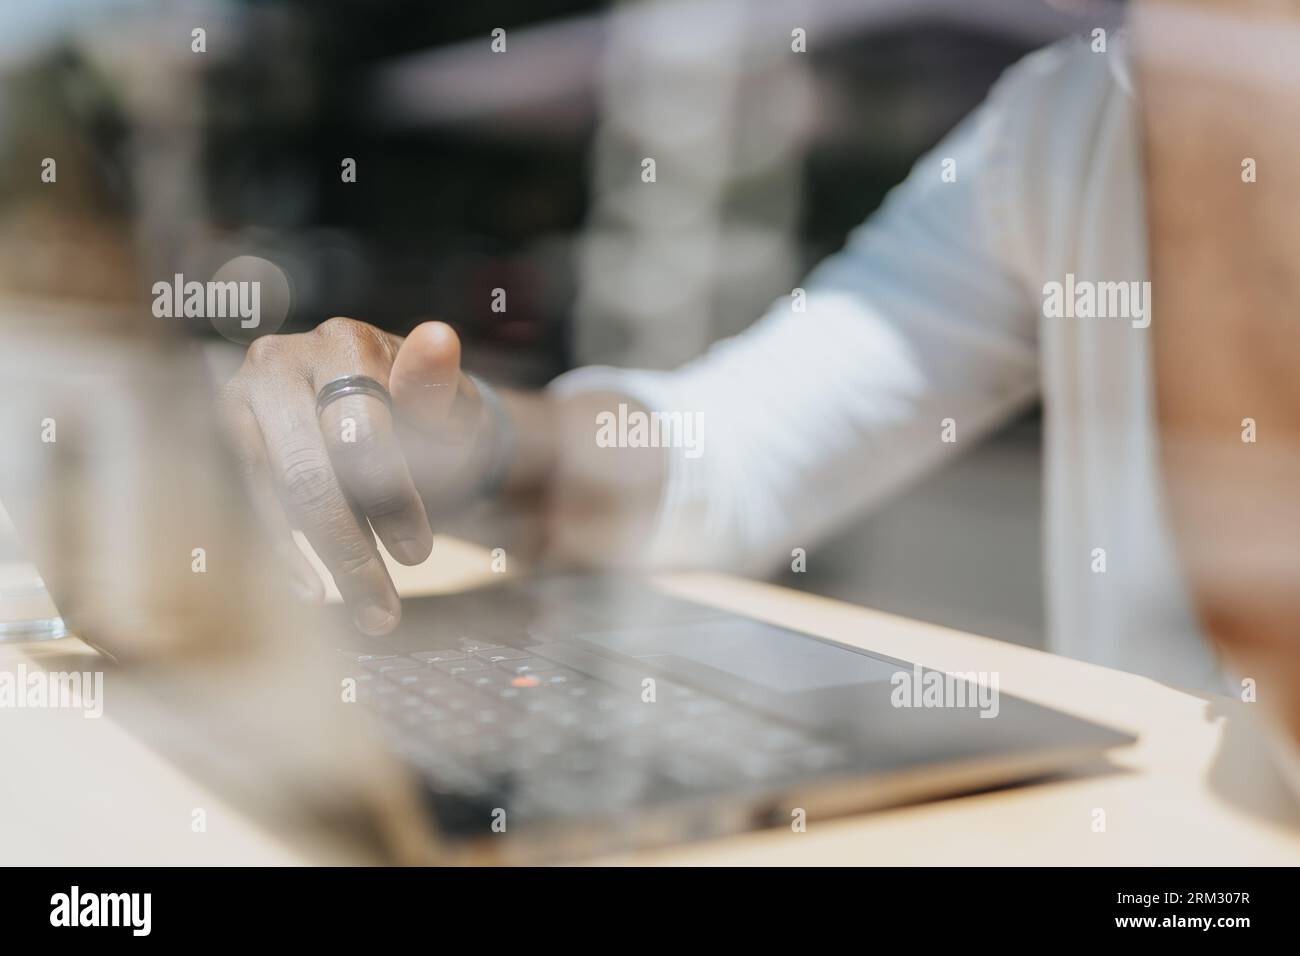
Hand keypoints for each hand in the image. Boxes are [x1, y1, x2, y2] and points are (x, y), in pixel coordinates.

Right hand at [218, 317, 484, 634]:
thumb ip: (436, 384)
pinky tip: (308, 588)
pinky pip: (242, 504)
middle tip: (384, 609)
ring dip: (315, 557)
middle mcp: (277, 364)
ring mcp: (239, 403)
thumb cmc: (423, 412)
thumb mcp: (444, 403)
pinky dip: (279, 549)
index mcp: (341, 343)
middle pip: (306, 470)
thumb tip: (440, 338)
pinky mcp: (220, 443)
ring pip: (270, 492)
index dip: (390, 498)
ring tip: (362, 610)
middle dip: (348, 546)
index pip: (359, 432)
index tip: (418, 554)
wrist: (392, 413)